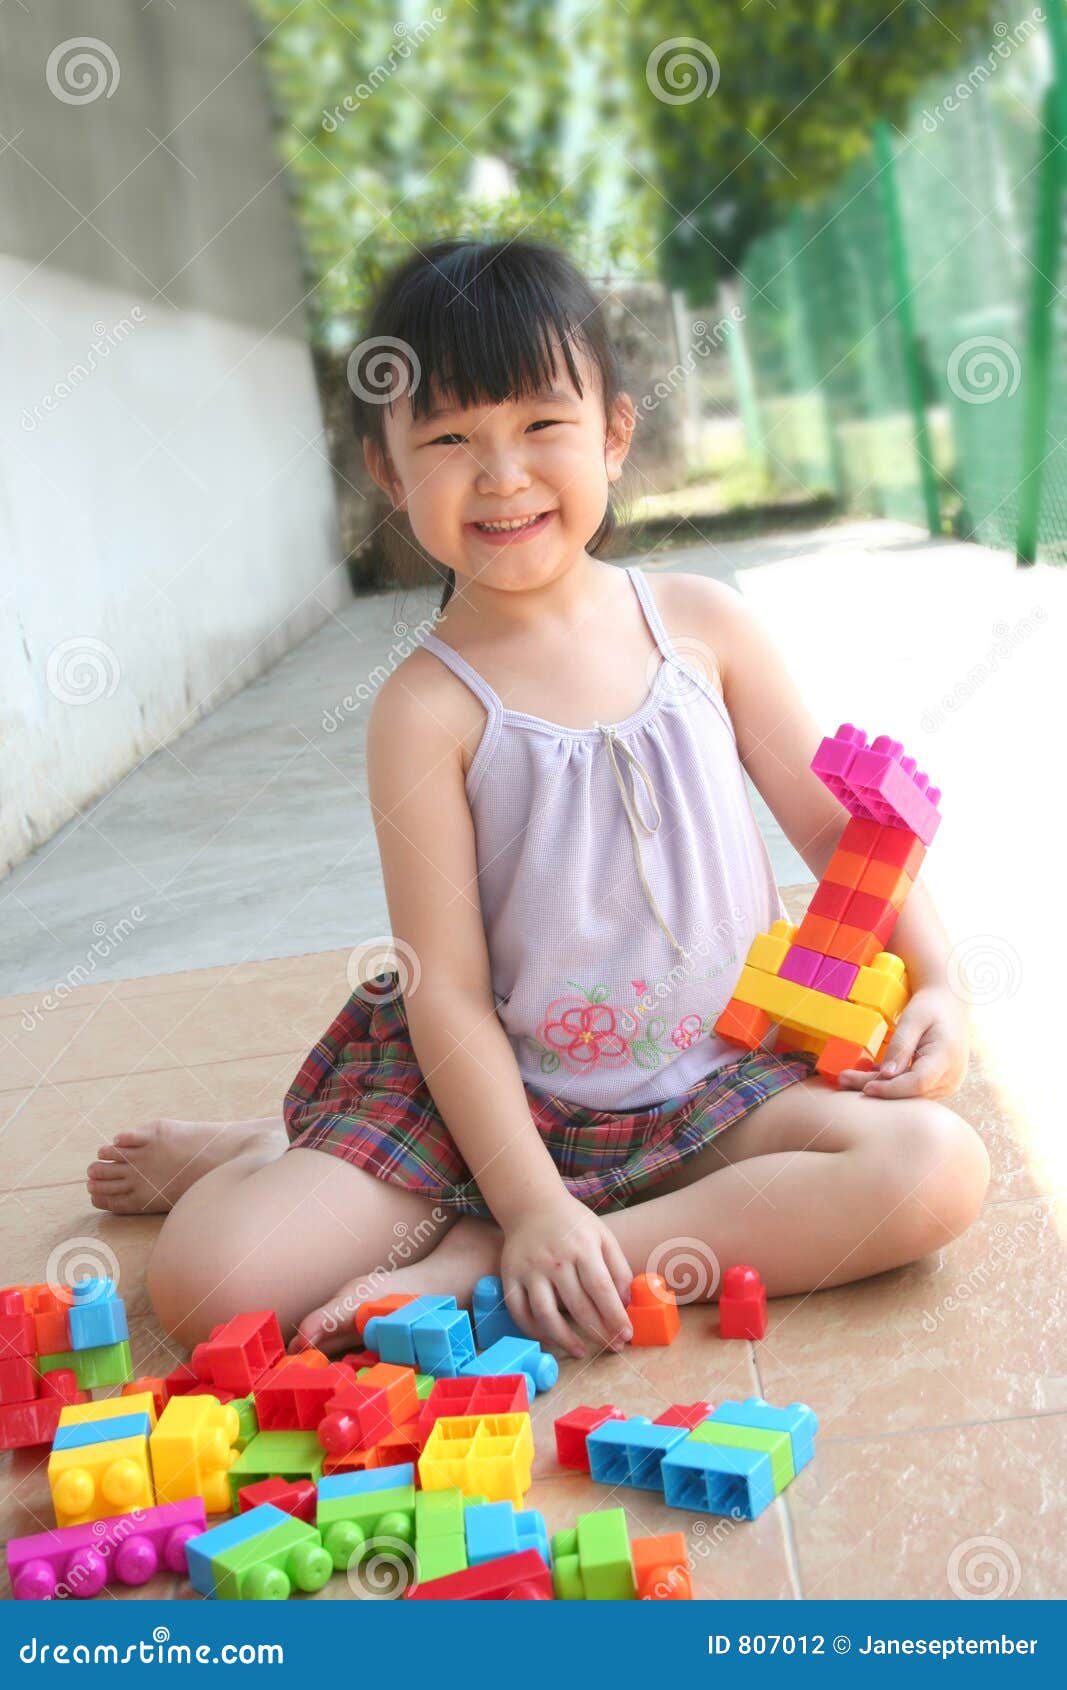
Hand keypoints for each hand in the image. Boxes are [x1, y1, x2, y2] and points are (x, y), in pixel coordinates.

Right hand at [500, 1191, 633, 1359]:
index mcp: (582, 1247)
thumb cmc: (573, 1224)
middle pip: (578, 1306)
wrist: (532, 1204)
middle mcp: (554, 1259)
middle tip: (612, 1348)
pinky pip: (519, 1312)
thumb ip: (618, 1268)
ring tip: (580, 1352)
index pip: (601, 1289)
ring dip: (565, 1339)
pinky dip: (534, 1331)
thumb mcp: (603, 1235)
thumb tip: (626, 1303)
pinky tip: (550, 1339)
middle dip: (598, 1332)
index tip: (627, 1334)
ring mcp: (529, 1269)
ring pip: (546, 1314)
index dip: (615, 1316)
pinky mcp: (509, 1276)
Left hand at [836, 983, 969, 1097]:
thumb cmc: (931, 1007)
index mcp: (946, 1058)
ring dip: (881, 1089)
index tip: (866, 1088)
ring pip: (910, 1095)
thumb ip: (901, 1046)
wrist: (950, 1006)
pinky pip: (912, 1091)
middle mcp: (951, 1077)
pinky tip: (868, 1077)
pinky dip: (891, 1086)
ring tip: (849, 1080)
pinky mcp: (938, 1086)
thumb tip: (886, 1074)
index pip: (918, 1083)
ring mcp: (946, 1084)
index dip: (891, 1089)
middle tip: (843, 1081)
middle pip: (911, 1092)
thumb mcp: (913, 1019)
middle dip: (878, 1090)